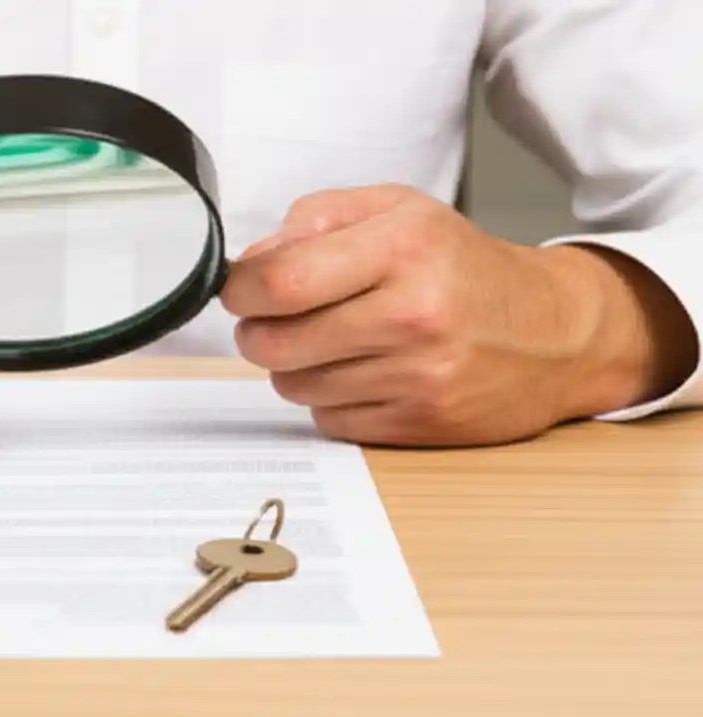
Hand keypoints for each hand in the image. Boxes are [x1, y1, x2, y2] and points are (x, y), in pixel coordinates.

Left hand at [221, 184, 696, 445]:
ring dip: (295, 365)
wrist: (557, 334)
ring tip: (332, 341)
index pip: (279, 281)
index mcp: (402, 247)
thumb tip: (250, 263)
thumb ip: (317, 218)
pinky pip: (328, 418)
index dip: (240, 289)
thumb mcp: (399, 211)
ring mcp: (417, 376)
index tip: (241, 290)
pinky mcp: (419, 424)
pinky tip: (363, 373)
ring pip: (294, 385)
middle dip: (257, 330)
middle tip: (276, 318)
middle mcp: (412, 313)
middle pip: (274, 341)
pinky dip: (330, 398)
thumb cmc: (464, 267)